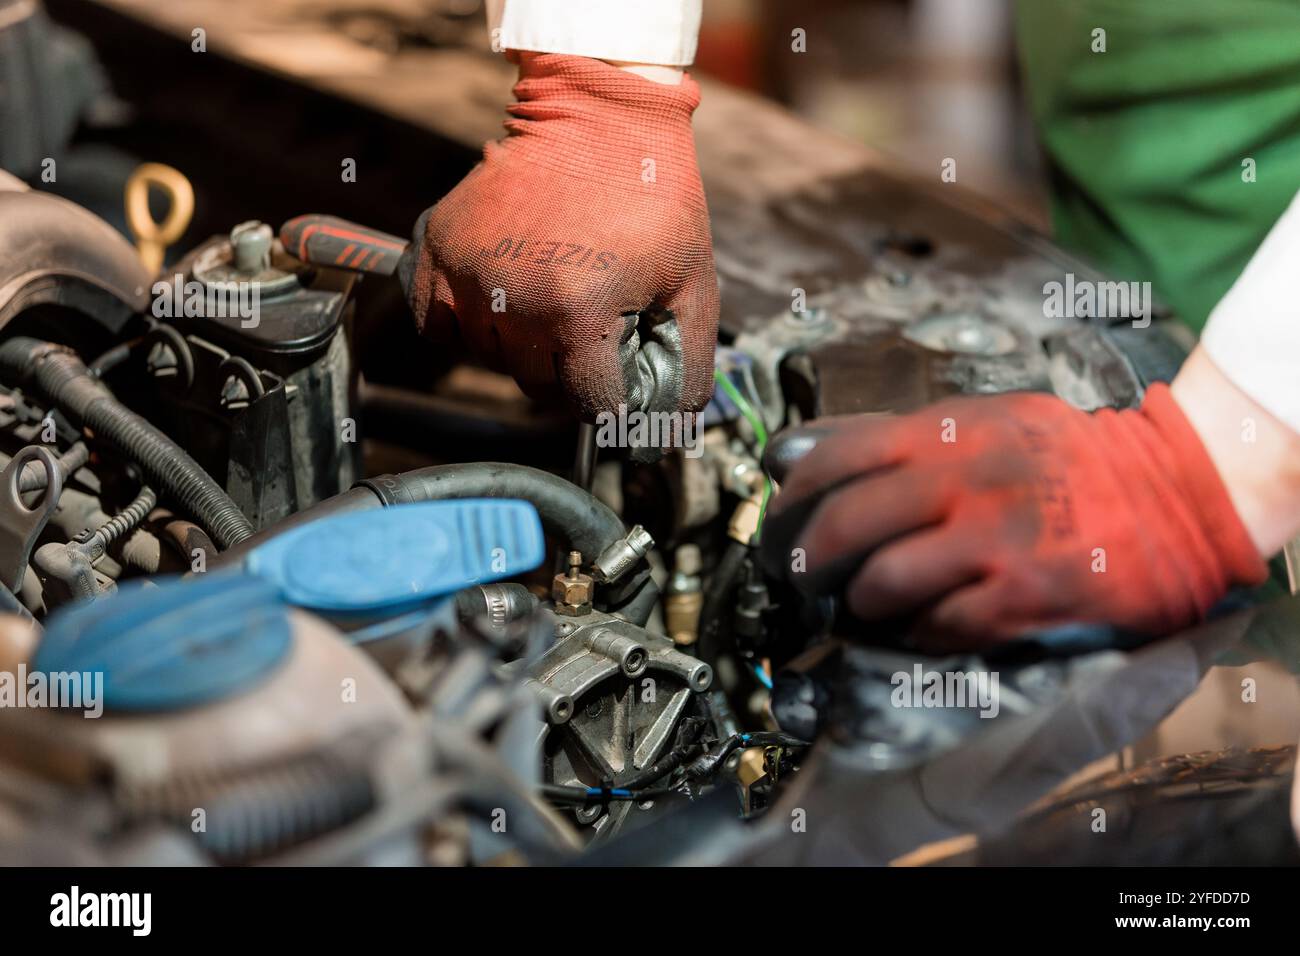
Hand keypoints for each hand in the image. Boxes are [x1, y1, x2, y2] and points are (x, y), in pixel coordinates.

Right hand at [399, 53, 718, 422]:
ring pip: (489, 361)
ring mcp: (467, 273)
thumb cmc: (651, 197)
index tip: (617, 372)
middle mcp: (515, 299)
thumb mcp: (693, 282)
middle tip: (590, 320)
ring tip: (550, 294)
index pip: (589, 406)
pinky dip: (466, 324)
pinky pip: (439, 328)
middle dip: (569, 368)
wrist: (596, 117)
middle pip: (537, 388)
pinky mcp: (436, 249)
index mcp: (580, 311)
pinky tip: (502, 294)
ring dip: (520, 345)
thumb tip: (672, 429)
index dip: (612, 398)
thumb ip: (688, 365)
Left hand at [761, 385, 1266, 651]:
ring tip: (853, 606)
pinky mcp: (1022, 598)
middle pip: (844, 525)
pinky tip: (909, 627)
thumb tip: (804, 455)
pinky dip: (908, 633)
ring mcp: (993, 541)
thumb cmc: (1072, 459)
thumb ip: (907, 438)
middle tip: (799, 577)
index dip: (790, 498)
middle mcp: (964, 482)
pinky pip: (934, 626)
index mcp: (950, 432)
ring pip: (880, 582)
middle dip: (804, 560)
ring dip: (853, 603)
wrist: (1178, 493)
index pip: (834, 458)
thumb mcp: (990, 420)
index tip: (780, 523)